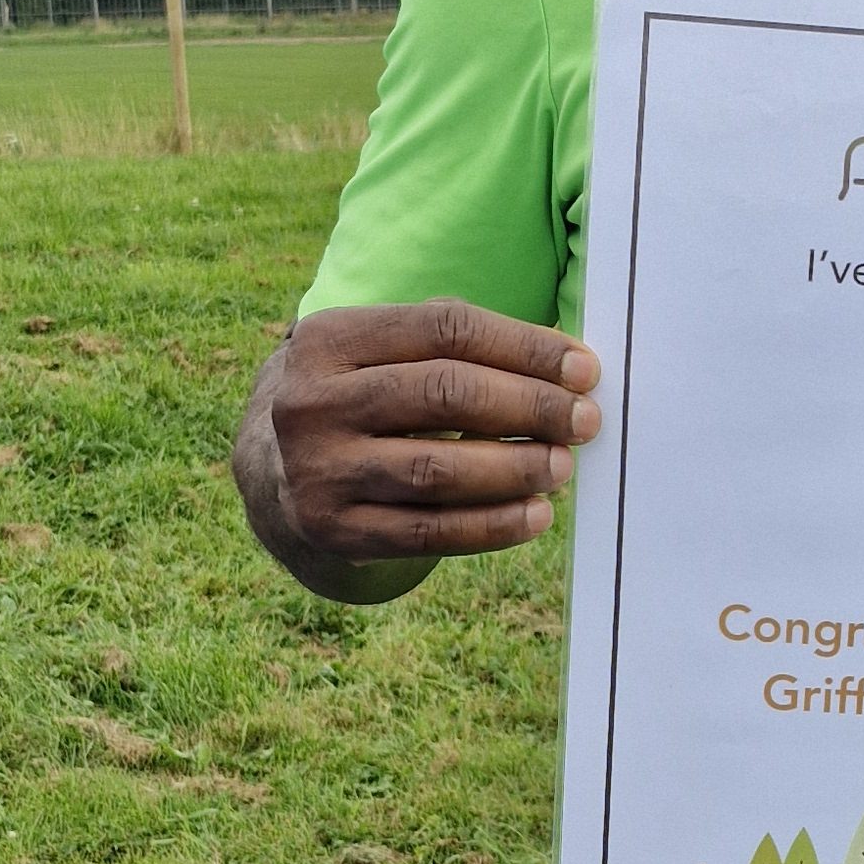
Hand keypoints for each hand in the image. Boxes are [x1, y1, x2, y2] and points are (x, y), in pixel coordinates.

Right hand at [236, 301, 601, 601]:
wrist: (278, 470)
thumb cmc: (367, 396)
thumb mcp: (389, 352)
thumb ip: (466, 345)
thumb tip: (568, 365)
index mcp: (329, 337)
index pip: (446, 331)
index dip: (524, 348)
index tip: (585, 369)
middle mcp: (311, 402)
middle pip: (444, 395)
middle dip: (529, 407)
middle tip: (584, 419)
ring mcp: (318, 470)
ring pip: (438, 469)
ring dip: (515, 468)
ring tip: (563, 465)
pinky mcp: (333, 530)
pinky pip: (428, 532)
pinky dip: (492, 526)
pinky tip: (536, 515)